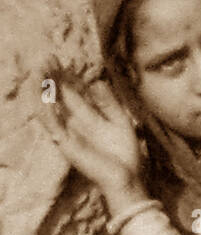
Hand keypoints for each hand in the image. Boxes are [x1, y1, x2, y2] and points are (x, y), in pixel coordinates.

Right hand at [36, 63, 146, 200]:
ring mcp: (69, 133)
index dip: (66, 76)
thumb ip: (109, 102)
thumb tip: (98, 82)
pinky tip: (43, 99)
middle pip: (60, 96)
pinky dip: (47, 113)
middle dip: (53, 78)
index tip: (58, 59)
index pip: (73, 92)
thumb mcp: (120, 121)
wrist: (127, 177)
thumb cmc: (124, 153)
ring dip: (45, 91)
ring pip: (52, 108)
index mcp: (87, 117)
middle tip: (46, 57)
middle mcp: (75, 123)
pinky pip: (53, 126)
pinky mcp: (66, 144)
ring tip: (39, 72)